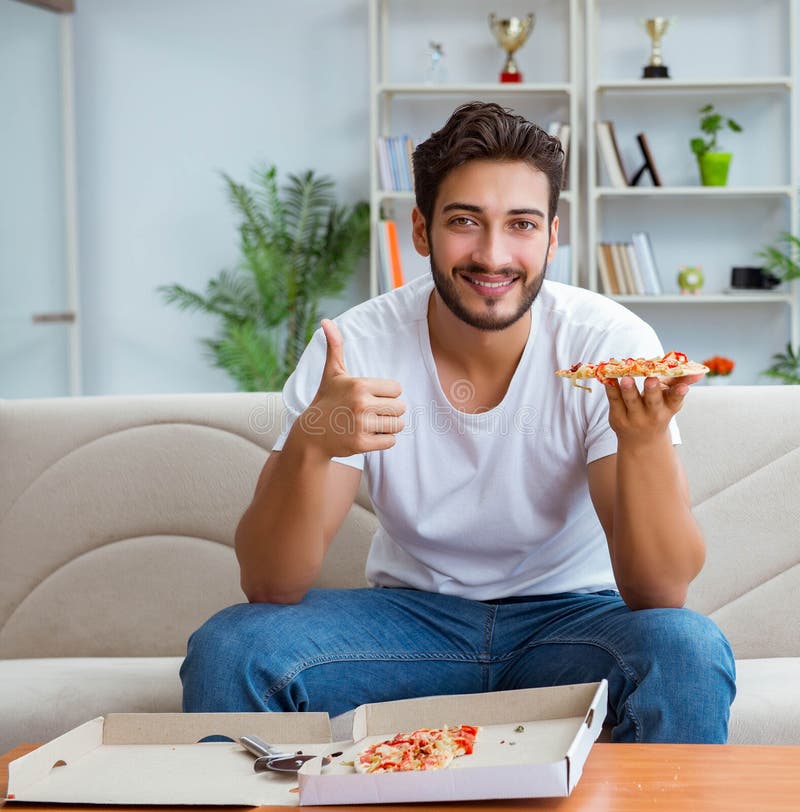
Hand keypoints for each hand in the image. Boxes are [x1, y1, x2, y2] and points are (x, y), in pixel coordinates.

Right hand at [297, 319, 405, 457]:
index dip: (386, 395)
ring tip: (368, 424)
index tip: (370, 398)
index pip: (397, 389)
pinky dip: (383, 440)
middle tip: (369, 413)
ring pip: (397, 425)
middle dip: (389, 412)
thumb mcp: (332, 373)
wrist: (311, 435)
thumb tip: (326, 320)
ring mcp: (361, 425)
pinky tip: (366, 436)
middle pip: (400, 408)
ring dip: (387, 426)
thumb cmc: (326, 400)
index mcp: (359, 385)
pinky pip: (391, 441)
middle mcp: (361, 404)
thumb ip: (335, 346)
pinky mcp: (361, 444)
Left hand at [604, 373, 700, 445]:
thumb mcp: (670, 399)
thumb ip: (681, 382)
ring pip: (631, 401)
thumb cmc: (658, 411)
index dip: (679, 393)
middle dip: (652, 390)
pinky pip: (614, 401)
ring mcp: (634, 417)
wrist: (641, 440)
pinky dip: (611, 389)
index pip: (675, 400)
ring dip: (629, 389)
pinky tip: (608, 378)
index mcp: (668, 408)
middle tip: (651, 379)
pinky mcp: (617, 417)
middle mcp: (652, 414)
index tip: (683, 387)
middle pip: (652, 401)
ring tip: (626, 378)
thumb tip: (700, 371)